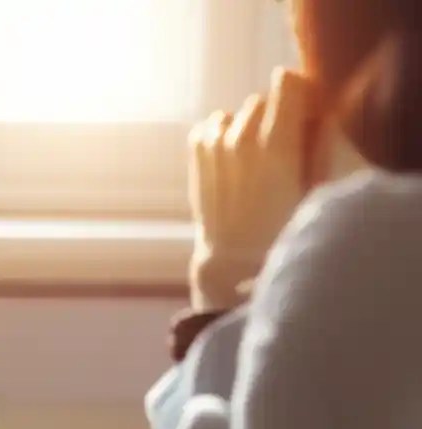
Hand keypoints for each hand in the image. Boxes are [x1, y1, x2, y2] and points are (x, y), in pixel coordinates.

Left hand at [188, 68, 313, 310]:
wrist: (233, 257)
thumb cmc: (281, 227)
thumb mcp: (315, 188)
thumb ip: (321, 143)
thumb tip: (317, 113)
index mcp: (276, 145)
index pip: (287, 82)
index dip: (300, 92)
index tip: (305, 112)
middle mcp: (241, 139)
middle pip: (262, 99)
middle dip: (275, 115)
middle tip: (284, 146)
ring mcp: (214, 145)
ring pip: (237, 112)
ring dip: (248, 126)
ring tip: (256, 158)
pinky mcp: (197, 154)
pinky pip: (212, 125)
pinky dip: (223, 134)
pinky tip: (233, 159)